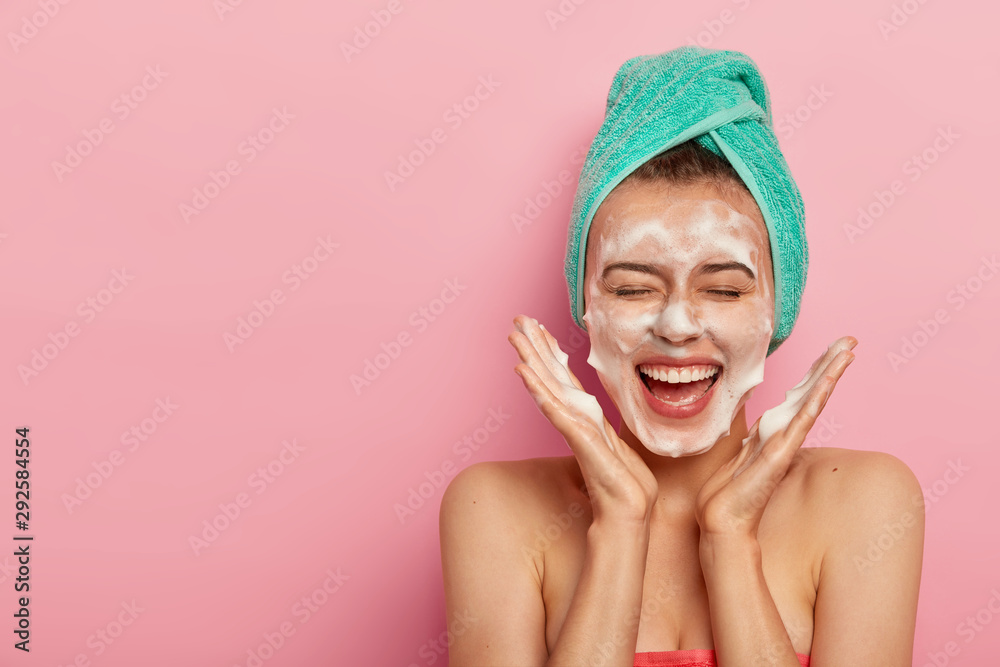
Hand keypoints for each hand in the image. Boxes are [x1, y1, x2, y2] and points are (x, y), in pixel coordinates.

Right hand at [508, 315, 658, 524]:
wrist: (629, 511)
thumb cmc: (626, 484)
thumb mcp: (617, 444)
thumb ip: (604, 428)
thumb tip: (600, 416)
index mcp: (585, 416)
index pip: (564, 377)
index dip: (550, 351)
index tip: (538, 327)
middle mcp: (575, 418)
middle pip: (551, 375)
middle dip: (535, 346)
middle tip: (517, 320)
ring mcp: (574, 427)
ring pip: (548, 386)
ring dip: (531, 359)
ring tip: (515, 336)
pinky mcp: (578, 438)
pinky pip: (555, 409)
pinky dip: (539, 389)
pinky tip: (524, 372)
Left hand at [694, 336, 857, 538]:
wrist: (722, 518)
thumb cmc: (726, 492)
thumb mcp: (736, 455)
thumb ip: (747, 441)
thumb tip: (749, 431)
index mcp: (772, 431)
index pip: (796, 395)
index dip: (812, 373)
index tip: (828, 350)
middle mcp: (783, 433)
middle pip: (810, 391)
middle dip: (829, 364)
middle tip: (849, 340)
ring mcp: (785, 441)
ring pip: (811, 399)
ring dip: (829, 373)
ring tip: (847, 350)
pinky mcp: (782, 451)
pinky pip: (803, 418)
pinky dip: (817, 397)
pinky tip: (828, 379)